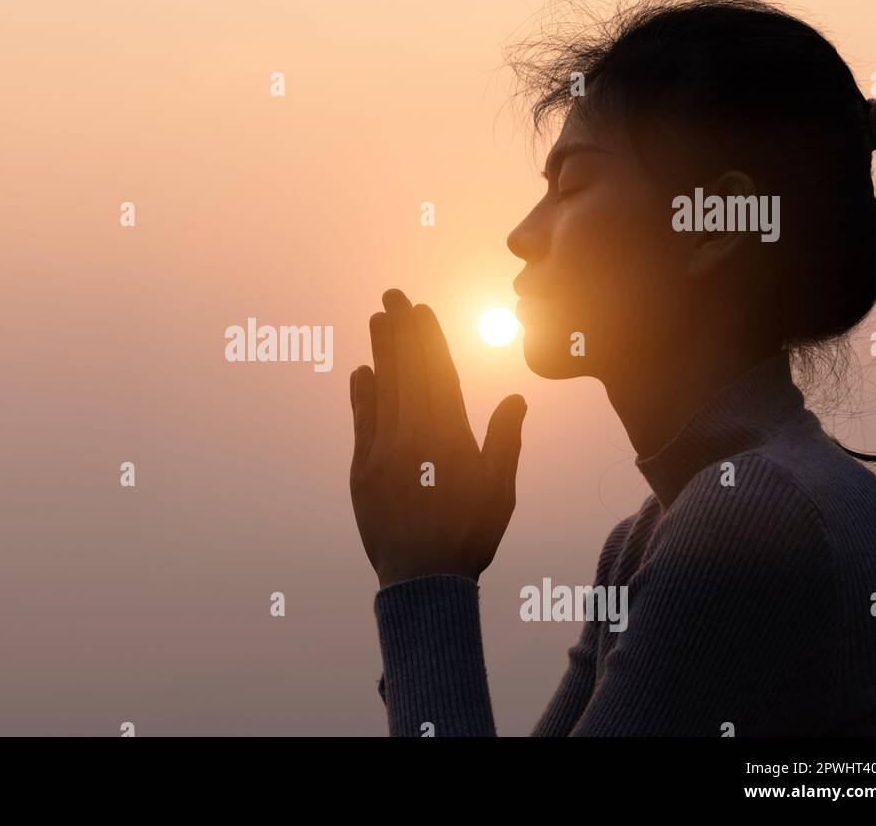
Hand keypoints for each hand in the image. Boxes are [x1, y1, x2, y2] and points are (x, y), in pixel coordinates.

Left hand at [349, 289, 526, 588]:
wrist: (423, 580)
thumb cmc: (469, 536)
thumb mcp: (500, 489)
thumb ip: (504, 439)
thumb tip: (515, 396)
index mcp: (451, 437)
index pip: (438, 374)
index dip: (429, 339)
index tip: (423, 310)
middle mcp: (415, 436)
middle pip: (407, 372)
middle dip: (400, 331)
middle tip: (392, 296)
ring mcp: (384, 452)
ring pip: (383, 389)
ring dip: (380, 352)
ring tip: (376, 319)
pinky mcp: (361, 471)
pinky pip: (361, 423)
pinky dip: (361, 395)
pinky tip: (361, 370)